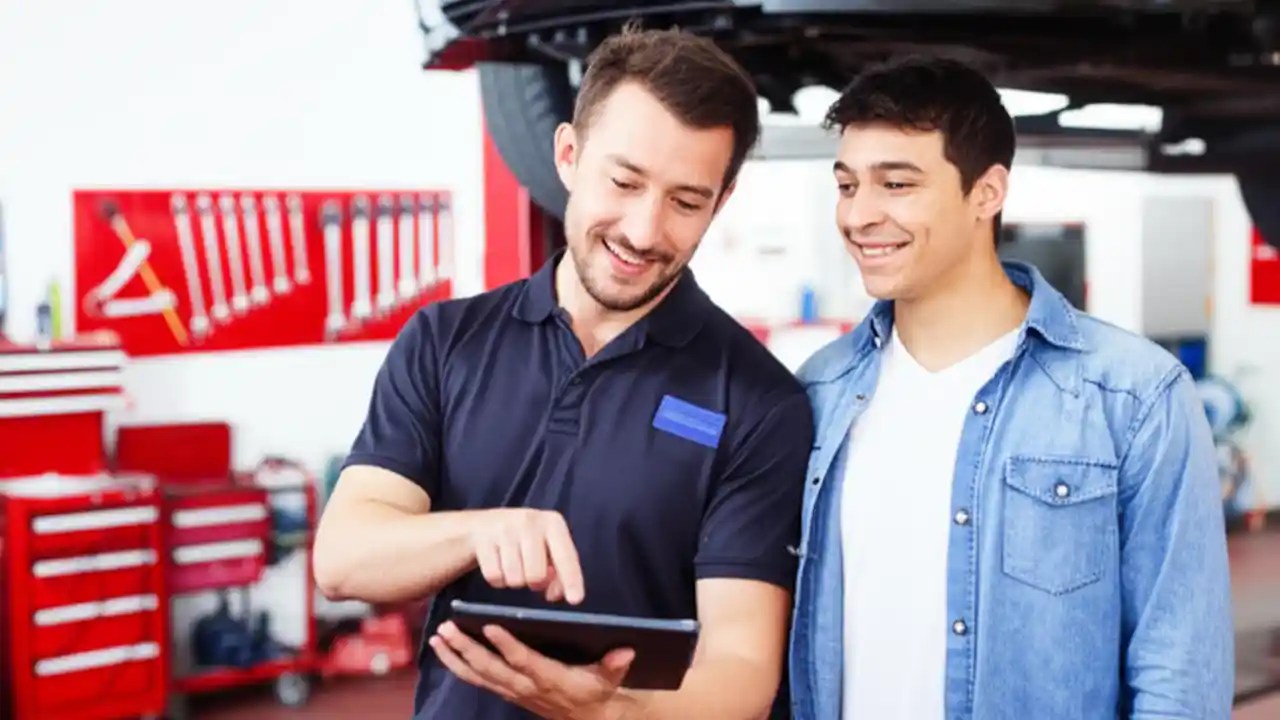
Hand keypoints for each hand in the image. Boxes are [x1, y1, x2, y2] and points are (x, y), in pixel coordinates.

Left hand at [430, 620, 634, 719]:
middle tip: (448, 628)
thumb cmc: (597, 691)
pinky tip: (445, 651)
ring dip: (455, 657)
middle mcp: (525, 687)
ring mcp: (513, 692)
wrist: (589, 718)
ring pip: (477, 675)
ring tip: (438, 637)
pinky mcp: (506, 692)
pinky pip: (477, 680)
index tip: (490, 625)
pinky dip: (459, 666)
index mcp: (549, 679)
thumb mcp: (610, 678)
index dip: (507, 645)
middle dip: (467, 648)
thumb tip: (626, 650)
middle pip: (490, 668)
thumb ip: (615, 664)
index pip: (524, 661)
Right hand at [471, 508, 584, 603]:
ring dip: (513, 580)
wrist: (481, 526)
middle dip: (533, 582)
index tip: (575, 600)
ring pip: (515, 579)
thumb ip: (559, 572)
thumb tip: (555, 594)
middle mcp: (530, 521)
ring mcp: (504, 528)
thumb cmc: (522, 541)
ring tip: (511, 565)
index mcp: (552, 522)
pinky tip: (497, 564)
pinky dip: (497, 579)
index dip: (571, 580)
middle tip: (528, 571)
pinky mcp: (482, 539)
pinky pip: (494, 577)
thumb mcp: (545, 549)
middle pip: (537, 575)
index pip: (566, 556)